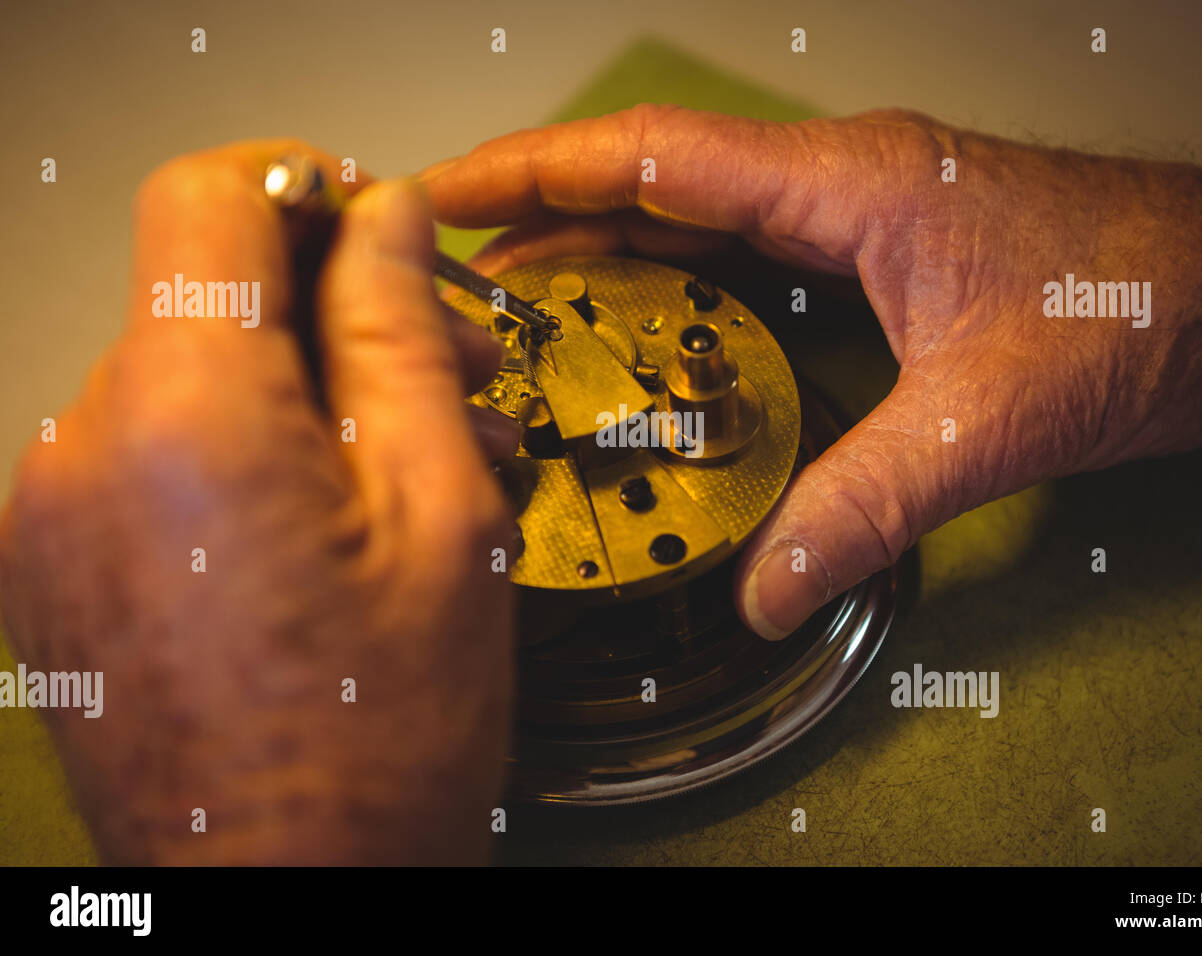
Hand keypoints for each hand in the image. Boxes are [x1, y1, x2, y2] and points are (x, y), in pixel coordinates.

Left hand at [0, 140, 520, 863]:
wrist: (295, 894)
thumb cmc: (384, 738)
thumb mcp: (443, 510)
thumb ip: (403, 335)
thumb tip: (389, 219)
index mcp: (187, 418)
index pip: (210, 200)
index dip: (308, 187)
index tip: (383, 227)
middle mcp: (83, 449)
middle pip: (206, 294)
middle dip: (338, 311)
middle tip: (457, 366)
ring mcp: (53, 513)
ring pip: (187, 378)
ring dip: (305, 393)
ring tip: (414, 464)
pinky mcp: (56, 565)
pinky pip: (152, 454)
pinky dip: (246, 455)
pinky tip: (339, 516)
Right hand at [420, 105, 1201, 637]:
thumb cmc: (1150, 304)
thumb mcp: (991, 416)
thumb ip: (869, 502)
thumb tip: (767, 586)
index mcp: (851, 182)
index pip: (653, 157)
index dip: (533, 170)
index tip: (442, 194)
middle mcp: (843, 182)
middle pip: (653, 184)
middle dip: (542, 221)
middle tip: (452, 280)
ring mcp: (859, 214)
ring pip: (695, 220)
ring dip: (603, 257)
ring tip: (517, 313)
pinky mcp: (880, 255)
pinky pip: (746, 260)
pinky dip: (675, 292)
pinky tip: (642, 340)